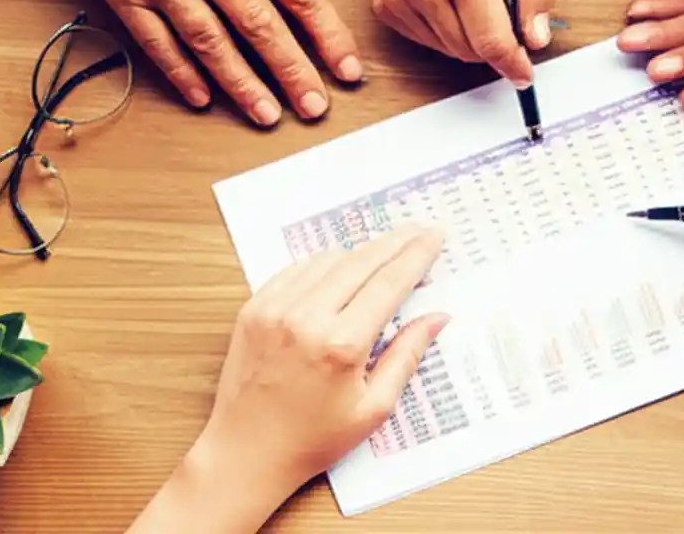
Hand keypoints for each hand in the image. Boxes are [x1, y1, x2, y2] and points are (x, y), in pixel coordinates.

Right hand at [3, 0, 360, 125]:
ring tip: (267, 114)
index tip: (345, 66)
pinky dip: (182, 74)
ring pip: (211, 43)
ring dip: (242, 84)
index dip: (327, 33)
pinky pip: (158, 43)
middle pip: (259, 26)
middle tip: (314, 106)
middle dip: (291, 72)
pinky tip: (203, 98)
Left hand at [127, 225, 448, 531]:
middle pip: (361, 262)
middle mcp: (306, 319)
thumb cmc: (312, 439)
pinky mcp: (252, 309)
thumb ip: (407, 356)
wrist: (245, 453)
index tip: (434, 236)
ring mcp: (274, 310)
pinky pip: (295, 270)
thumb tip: (437, 317)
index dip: (416, 255)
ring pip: (328, 260)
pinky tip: (339, 270)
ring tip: (382, 253)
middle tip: (418, 229)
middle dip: (395, 242)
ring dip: (359, 254)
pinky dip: (322, 265)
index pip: (389, 283)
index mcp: (341, 346)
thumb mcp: (373, 408)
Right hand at [375, 0, 553, 85]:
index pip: (491, 40)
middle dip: (493, 43)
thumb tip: (536, 38)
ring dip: (469, 38)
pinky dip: (446, 31)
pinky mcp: (386, 6)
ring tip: (474, 0)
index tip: (524, 74)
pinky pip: (426, 40)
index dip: (513, 64)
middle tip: (502, 15)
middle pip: (470, 51)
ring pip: (448, 50)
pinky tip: (450, 0)